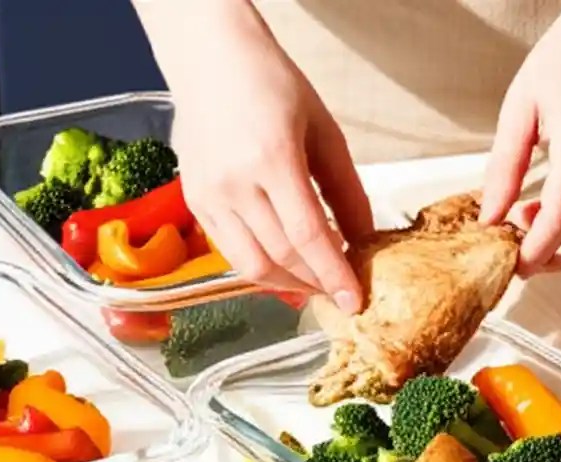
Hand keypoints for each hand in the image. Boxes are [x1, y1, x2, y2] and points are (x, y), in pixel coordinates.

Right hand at [141, 0, 371, 312]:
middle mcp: (233, 182)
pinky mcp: (194, 202)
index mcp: (271, 158)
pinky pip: (230, 251)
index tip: (355, 301)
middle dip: (317, 282)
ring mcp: (208, 195)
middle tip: (343, 290)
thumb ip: (346, 190)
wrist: (211, 62)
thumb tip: (365, 241)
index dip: (334, 275)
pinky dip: (262, 265)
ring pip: (251, 265)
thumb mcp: (324, 132)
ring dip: (288, 283)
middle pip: (281, 257)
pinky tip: (286, 263)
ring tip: (316, 281)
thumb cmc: (273, 87)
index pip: (307, 236)